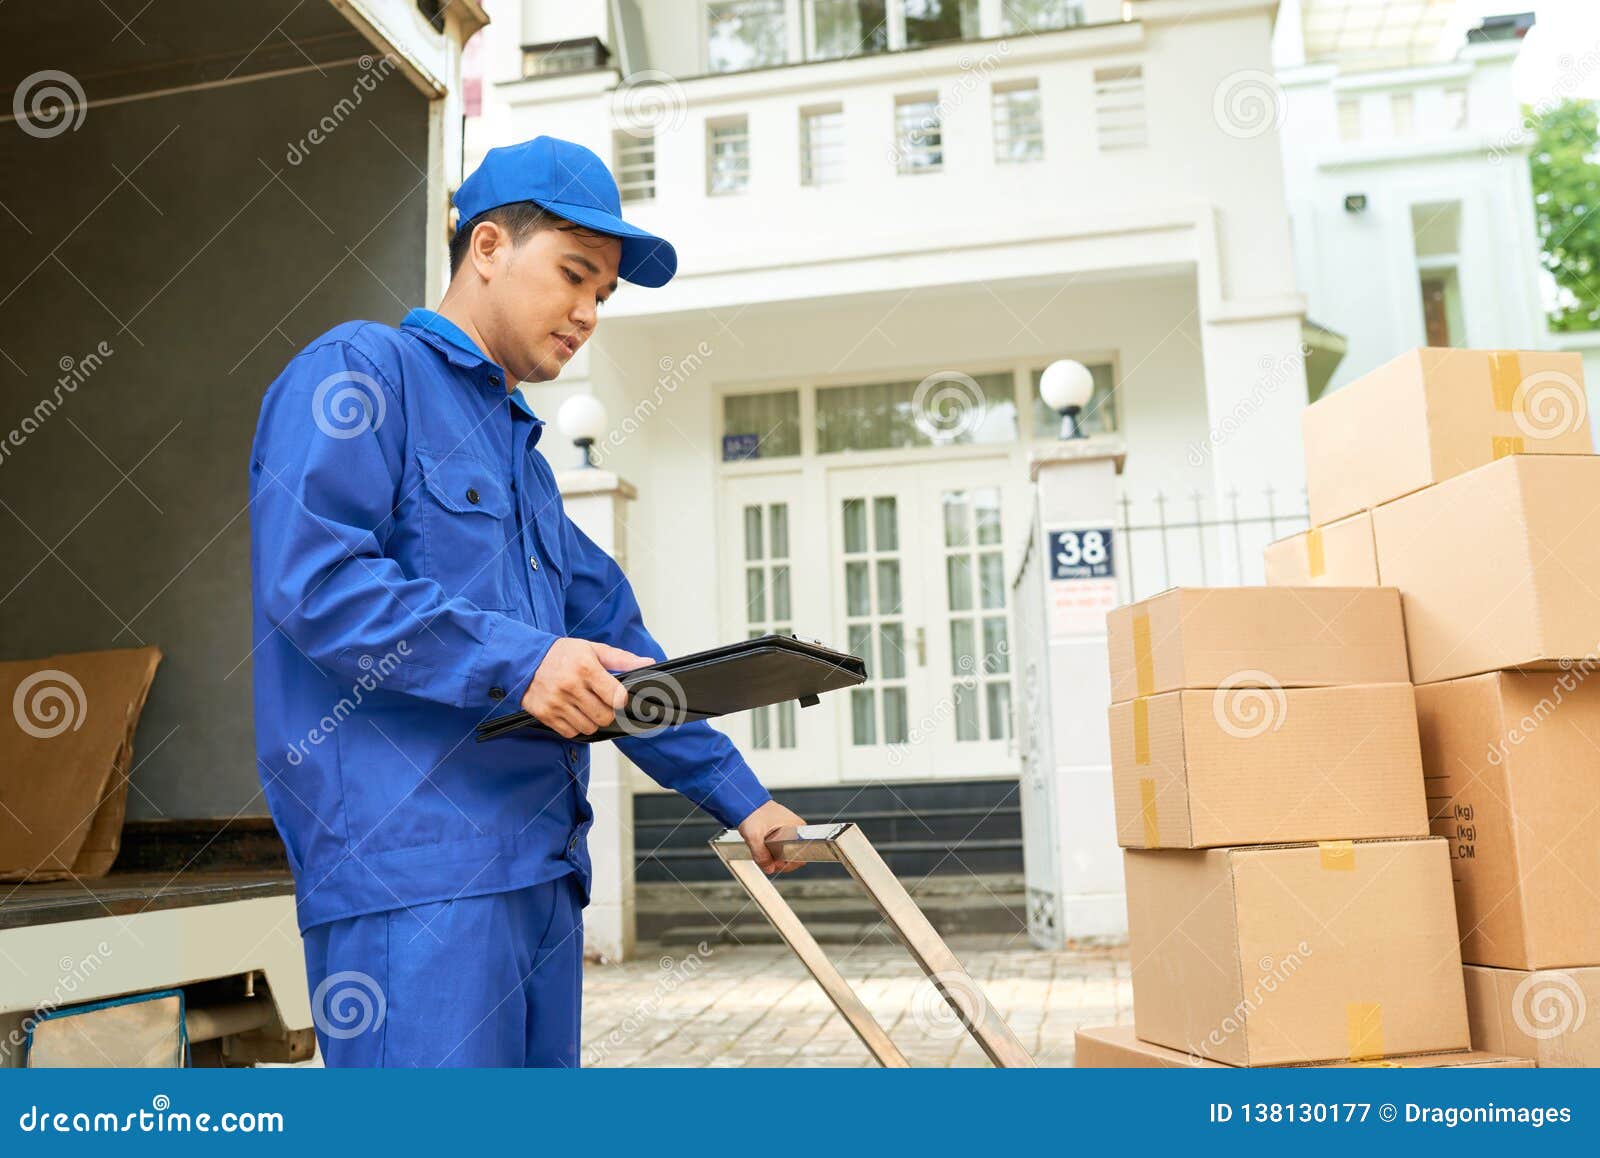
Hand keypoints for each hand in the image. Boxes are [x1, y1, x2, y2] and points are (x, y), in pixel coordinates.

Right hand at [521, 638, 654, 737]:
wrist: (525, 659)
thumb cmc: (561, 654)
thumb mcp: (593, 649)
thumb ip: (622, 659)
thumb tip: (647, 663)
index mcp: (585, 668)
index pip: (616, 697)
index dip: (620, 699)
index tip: (616, 695)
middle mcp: (570, 686)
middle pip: (604, 716)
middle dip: (607, 711)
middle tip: (600, 701)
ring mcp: (556, 703)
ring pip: (589, 728)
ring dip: (591, 720)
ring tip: (584, 705)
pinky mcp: (545, 715)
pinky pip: (571, 732)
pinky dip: (575, 726)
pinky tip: (571, 711)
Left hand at [738, 800, 807, 874]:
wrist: (747, 803)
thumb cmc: (753, 812)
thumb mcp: (754, 836)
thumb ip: (761, 854)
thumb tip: (769, 868)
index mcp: (797, 828)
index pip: (801, 855)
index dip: (788, 863)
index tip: (777, 863)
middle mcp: (797, 829)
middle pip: (794, 856)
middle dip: (781, 861)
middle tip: (768, 860)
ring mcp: (791, 831)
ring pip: (788, 853)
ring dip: (776, 857)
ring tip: (765, 852)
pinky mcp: (784, 833)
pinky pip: (783, 848)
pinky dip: (774, 852)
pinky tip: (765, 848)